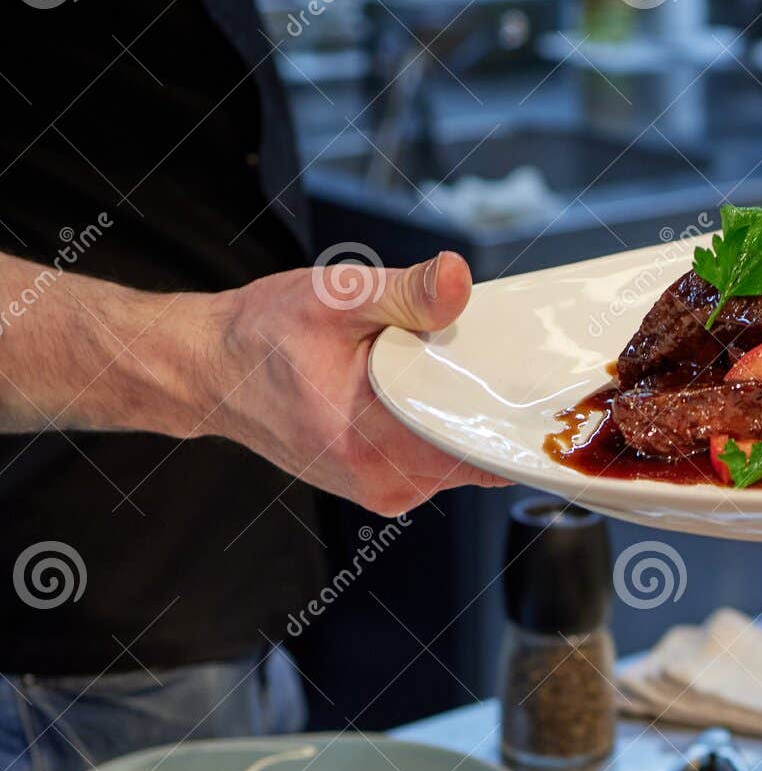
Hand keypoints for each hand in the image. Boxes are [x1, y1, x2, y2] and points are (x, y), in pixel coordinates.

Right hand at [201, 251, 510, 516]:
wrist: (211, 370)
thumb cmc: (265, 334)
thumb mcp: (335, 296)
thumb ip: (405, 292)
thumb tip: (457, 280)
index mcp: (370, 442)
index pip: (478, 450)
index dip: (516, 421)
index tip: (542, 388)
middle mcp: (381, 482)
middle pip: (477, 456)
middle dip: (497, 412)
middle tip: (513, 363)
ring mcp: (381, 490)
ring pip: (461, 462)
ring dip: (471, 420)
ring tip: (468, 371)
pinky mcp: (378, 485)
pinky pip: (437, 462)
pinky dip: (447, 428)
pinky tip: (441, 391)